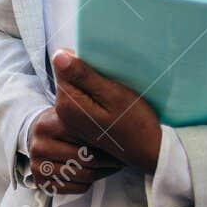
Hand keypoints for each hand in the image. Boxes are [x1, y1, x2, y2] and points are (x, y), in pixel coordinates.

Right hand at [26, 108, 122, 194]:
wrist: (36, 134)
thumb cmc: (58, 125)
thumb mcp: (69, 116)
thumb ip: (86, 123)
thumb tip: (117, 136)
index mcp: (46, 127)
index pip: (84, 140)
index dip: (107, 145)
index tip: (121, 146)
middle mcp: (39, 148)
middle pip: (86, 160)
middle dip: (109, 161)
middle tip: (121, 158)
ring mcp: (38, 167)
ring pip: (84, 176)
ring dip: (102, 173)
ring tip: (111, 166)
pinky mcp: (41, 183)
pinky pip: (78, 188)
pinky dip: (90, 183)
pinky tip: (94, 173)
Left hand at [51, 49, 162, 174]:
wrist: (149, 151)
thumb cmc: (135, 123)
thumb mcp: (113, 95)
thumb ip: (83, 76)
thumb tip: (58, 56)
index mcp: (67, 104)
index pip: (61, 67)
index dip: (81, 61)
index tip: (101, 70)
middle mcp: (62, 112)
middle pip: (67, 77)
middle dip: (85, 73)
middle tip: (110, 82)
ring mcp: (70, 119)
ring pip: (75, 87)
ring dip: (91, 84)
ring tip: (112, 92)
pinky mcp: (80, 122)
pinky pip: (82, 99)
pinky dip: (94, 95)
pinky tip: (110, 102)